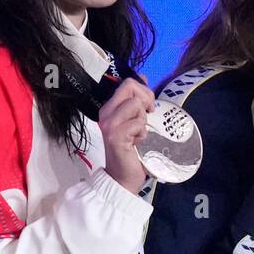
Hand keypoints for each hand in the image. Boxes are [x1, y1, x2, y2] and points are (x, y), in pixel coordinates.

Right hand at [99, 77, 154, 193]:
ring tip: (137, 134)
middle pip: (130, 87)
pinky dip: (142, 133)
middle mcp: (105, 113)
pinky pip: (137, 123)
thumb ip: (137, 100)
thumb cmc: (131, 149)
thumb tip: (142, 77)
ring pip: (135, 105)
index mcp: (109, 107)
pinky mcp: (115, 136)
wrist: (123, 176)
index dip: (143, 91)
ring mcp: (109, 124)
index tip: (148, 108)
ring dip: (143, 120)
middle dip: (146, 100)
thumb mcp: (135, 119)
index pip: (127, 83)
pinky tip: (136, 143)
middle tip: (147, 117)